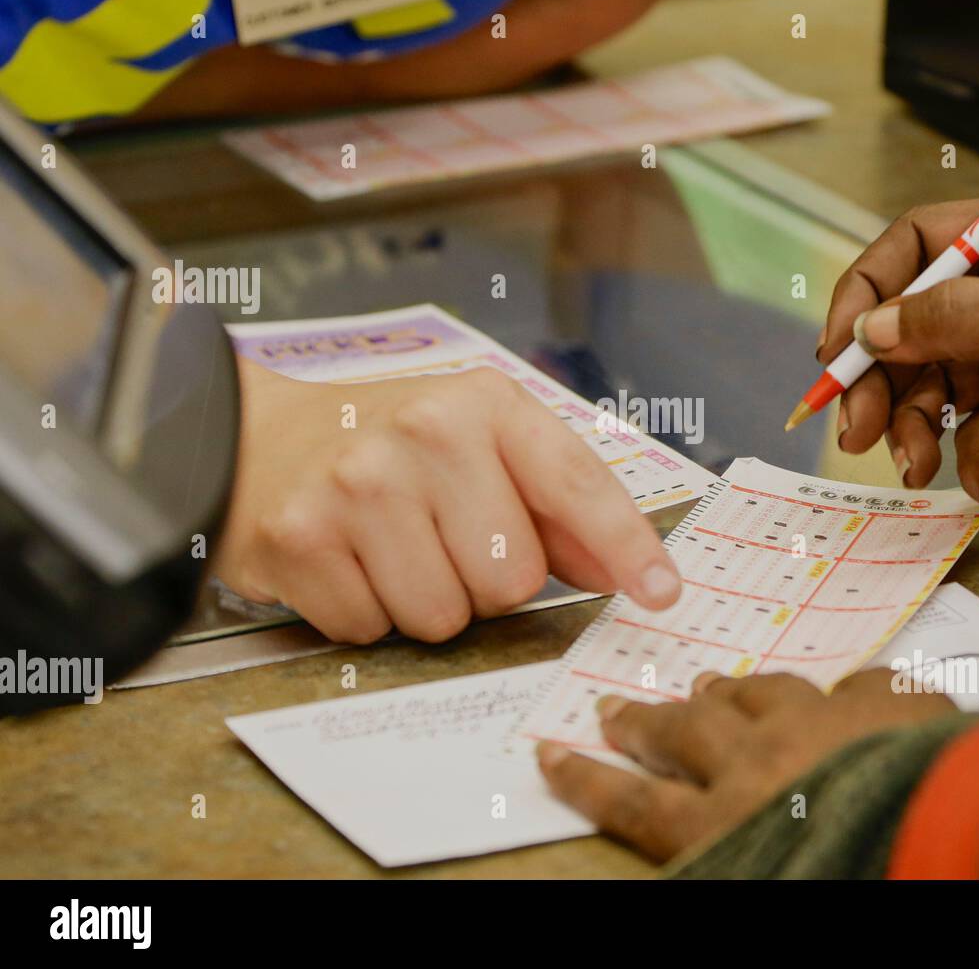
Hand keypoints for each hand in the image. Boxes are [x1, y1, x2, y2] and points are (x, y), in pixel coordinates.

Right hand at [213, 360, 680, 643]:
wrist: (258, 436)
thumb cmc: (389, 448)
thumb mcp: (479, 446)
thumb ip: (557, 506)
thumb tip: (625, 572)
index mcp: (485, 405)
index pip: (575, 484)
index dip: (627, 545)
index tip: (663, 593)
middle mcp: (425, 434)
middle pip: (511, 581)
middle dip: (487, 581)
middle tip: (444, 540)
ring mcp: (357, 484)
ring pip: (444, 617)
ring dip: (427, 603)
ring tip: (393, 549)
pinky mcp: (298, 538)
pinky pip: (373, 630)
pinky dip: (366, 612)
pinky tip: (347, 562)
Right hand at [537, 668, 954, 861]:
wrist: (970, 837)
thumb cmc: (870, 875)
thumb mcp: (777, 879)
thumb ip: (743, 853)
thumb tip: (724, 846)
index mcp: (729, 823)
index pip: (635, 801)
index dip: (588, 778)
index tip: (552, 753)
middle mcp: (762, 764)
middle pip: (684, 733)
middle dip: (643, 721)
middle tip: (614, 708)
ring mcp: (826, 723)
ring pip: (758, 694)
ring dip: (728, 690)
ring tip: (709, 682)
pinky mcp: (891, 703)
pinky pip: (859, 684)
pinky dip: (848, 689)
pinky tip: (853, 687)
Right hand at [822, 194, 978, 511]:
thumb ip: (962, 317)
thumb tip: (877, 327)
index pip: (920, 245)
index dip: (870, 291)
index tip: (840, 347)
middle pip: (914, 328)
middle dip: (883, 383)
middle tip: (856, 429)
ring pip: (935, 389)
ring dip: (918, 433)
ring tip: (919, 467)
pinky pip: (976, 436)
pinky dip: (977, 466)